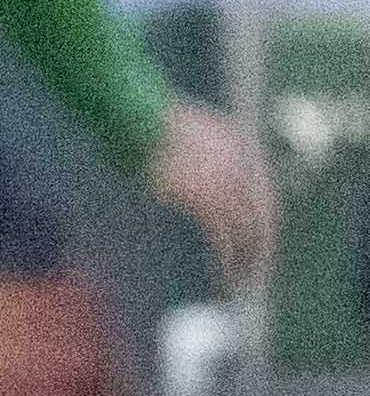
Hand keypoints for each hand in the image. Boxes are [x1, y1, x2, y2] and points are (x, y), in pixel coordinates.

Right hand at [154, 100, 276, 294]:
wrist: (133, 113)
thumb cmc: (135, 119)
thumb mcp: (171, 132)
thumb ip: (184, 152)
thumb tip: (173, 176)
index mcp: (237, 141)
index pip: (259, 187)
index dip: (258, 218)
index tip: (254, 242)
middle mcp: (242, 160)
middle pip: (263, 210)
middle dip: (261, 243)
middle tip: (257, 270)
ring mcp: (229, 178)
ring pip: (251, 227)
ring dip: (250, 257)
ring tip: (244, 282)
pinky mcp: (210, 197)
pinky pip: (228, 235)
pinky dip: (230, 258)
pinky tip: (228, 274)